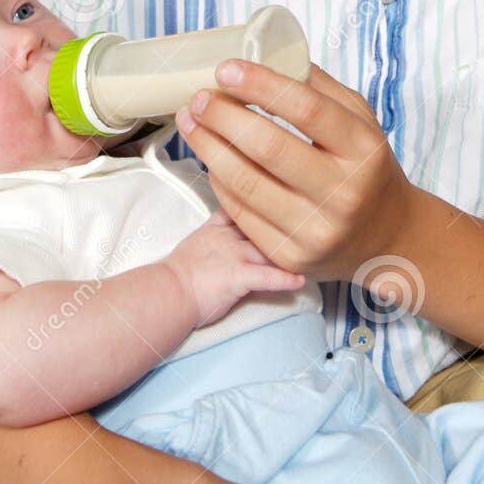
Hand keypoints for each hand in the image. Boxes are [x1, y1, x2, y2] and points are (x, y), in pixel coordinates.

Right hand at [166, 209, 304, 326]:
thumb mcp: (195, 241)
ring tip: (314, 250)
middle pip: (264, 222)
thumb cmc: (176, 273)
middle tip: (306, 219)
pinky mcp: (239, 276)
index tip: (280, 192)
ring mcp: (236, 255)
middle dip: (286, 220)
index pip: (244, 204)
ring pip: (270, 247)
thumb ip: (214, 232)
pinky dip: (285, 279)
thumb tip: (228, 234)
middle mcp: (230, 236)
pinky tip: (300, 280)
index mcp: (217, 226)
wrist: (169, 290)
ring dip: (292, 250)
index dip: (262, 198)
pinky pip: (268, 277)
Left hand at [176, 60, 410, 281]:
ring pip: (245, 183)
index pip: (307, 109)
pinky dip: (218, 179)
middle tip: (198, 98)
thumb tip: (267, 56)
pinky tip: (211, 157)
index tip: (227, 69)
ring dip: (208, 146)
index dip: (262, 85)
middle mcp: (342, 193)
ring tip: (190, 122)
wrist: (385, 237)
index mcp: (363, 150)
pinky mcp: (290, 256)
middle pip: (269, 147)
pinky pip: (240, 212)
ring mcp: (316, 230)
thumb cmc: (365, 168)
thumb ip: (319, 88)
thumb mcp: (360, 121)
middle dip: (223, 116)